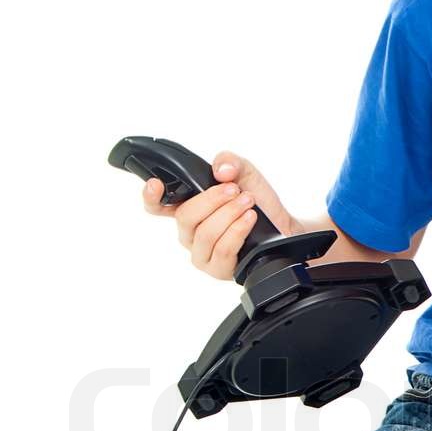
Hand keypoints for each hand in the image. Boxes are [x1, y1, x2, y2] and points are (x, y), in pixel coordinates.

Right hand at [142, 152, 296, 280]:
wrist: (280, 227)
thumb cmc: (256, 202)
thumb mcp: (245, 173)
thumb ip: (229, 162)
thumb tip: (221, 170)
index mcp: (187, 209)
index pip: (156, 206)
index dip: (151, 197)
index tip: (156, 184)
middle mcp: (189, 234)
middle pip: (185, 217)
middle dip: (212, 200)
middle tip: (234, 189)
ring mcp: (202, 253)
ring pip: (205, 234)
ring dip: (229, 214)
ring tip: (247, 203)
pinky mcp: (218, 269)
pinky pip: (222, 250)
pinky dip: (237, 231)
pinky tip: (249, 220)